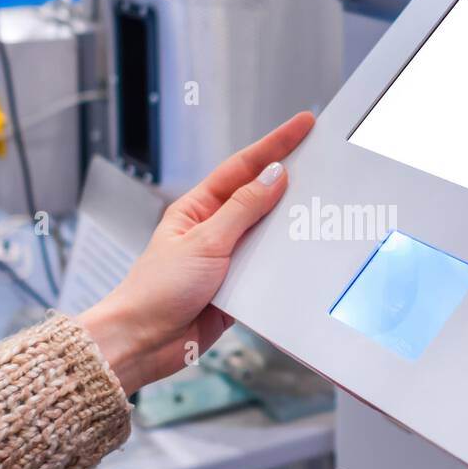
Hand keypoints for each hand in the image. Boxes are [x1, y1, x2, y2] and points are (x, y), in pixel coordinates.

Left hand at [79, 111, 314, 393]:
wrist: (143, 342)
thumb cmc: (155, 291)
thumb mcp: (204, 242)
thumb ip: (242, 209)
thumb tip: (273, 176)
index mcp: (198, 209)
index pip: (243, 168)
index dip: (275, 144)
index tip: (303, 125)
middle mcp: (214, 231)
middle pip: (260, 197)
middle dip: (291, 179)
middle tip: (324, 159)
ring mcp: (227, 260)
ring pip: (268, 235)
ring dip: (290, 225)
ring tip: (320, 206)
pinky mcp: (239, 290)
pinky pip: (269, 271)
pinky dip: (286, 265)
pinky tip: (303, 256)